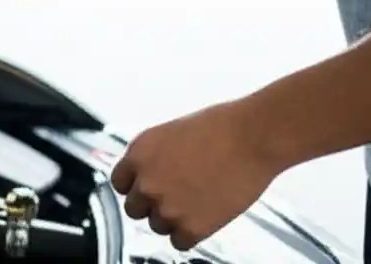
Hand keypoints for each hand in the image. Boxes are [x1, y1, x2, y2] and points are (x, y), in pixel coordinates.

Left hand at [110, 100, 286, 250]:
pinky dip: (191, 233)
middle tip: (176, 196)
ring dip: (173, 218)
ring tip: (198, 200)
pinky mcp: (191, 228)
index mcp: (138, 154)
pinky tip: (205, 214)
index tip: (148, 188)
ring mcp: (167, 208)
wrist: (252, 138)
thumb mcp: (169, 134)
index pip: (119, 183)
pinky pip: (179, 242)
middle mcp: (146, 183)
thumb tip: (147, 175)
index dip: (136, 186)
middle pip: (134, 209)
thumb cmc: (220, 128)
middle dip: (152, 204)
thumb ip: (152, 158)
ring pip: (157, 226)